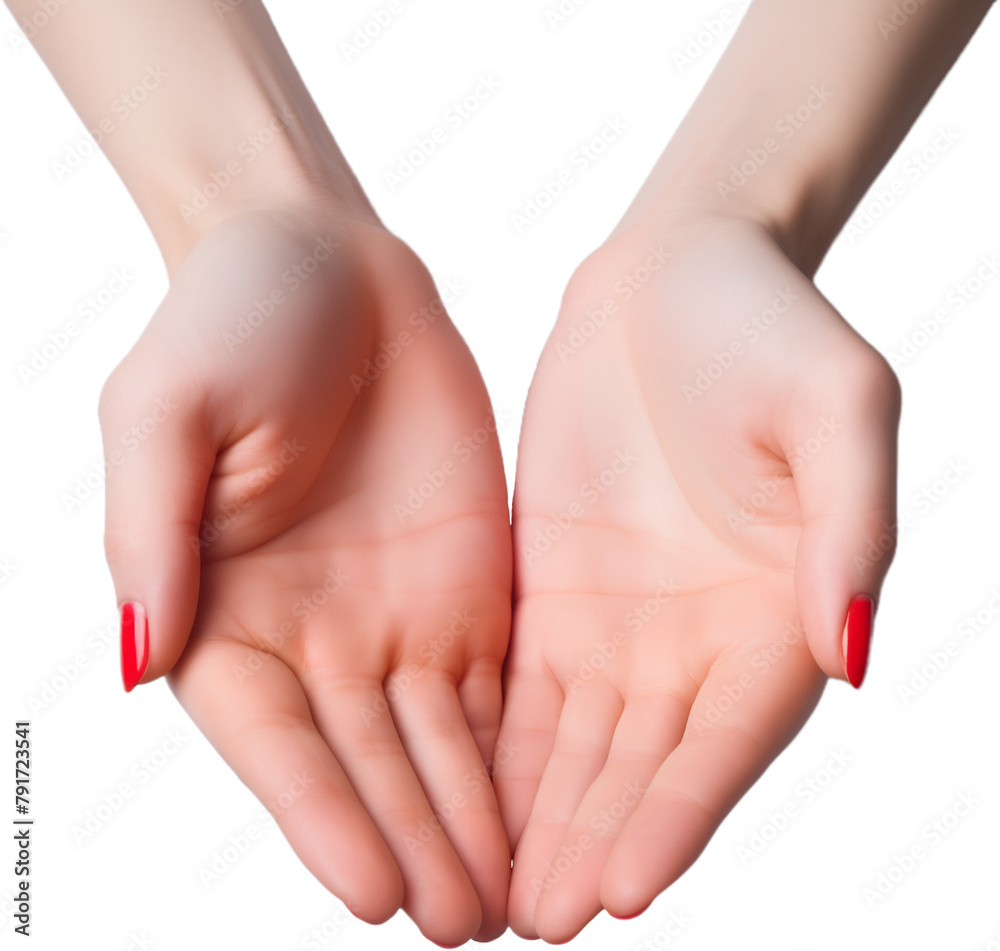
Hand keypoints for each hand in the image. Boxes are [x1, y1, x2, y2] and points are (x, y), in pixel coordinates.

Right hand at [98, 205, 511, 944]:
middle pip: (365, 761)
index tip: (375, 892)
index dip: (320, 817)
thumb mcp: (168, 409)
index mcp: (222, 611)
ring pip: (438, 741)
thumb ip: (153, 529)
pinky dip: (516, 750)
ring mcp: (393, 615)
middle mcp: (310, 635)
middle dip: (413, 843)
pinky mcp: (467, 585)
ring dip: (471, 821)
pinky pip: (496, 683)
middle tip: (465, 928)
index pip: (274, 743)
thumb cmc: (232, 320)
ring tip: (513, 904)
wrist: (333, 265)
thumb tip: (145, 651)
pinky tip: (546, 808)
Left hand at [495, 211, 899, 939]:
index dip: (678, 815)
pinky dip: (497, 744)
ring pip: (575, 742)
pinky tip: (460, 797)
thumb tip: (848, 647)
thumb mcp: (836, 404)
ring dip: (536, 818)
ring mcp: (618, 616)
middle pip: (642, 764)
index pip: (726, 741)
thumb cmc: (769, 326)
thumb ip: (847, 526)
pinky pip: (520, 680)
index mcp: (776, 609)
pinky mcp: (550, 585)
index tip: (621, 887)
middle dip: (591, 842)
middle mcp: (697, 634)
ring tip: (491, 896)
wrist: (676, 274)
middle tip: (535, 923)